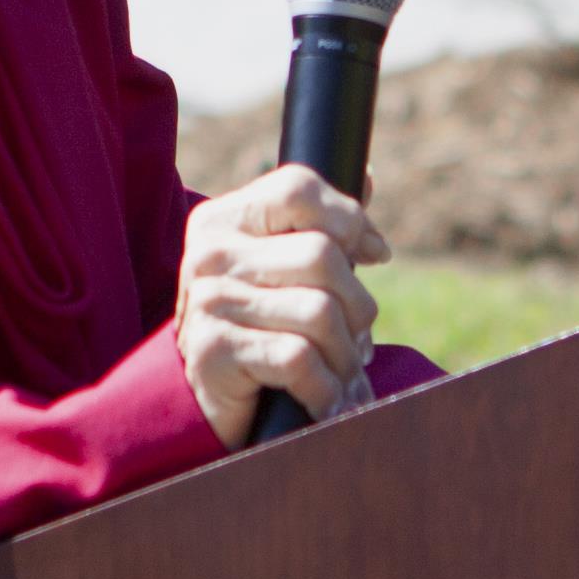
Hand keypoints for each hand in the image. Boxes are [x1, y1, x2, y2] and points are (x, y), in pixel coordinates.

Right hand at [178, 167, 388, 450]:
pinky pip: (298, 359)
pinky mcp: (214, 351)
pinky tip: (329, 400)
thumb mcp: (281, 267)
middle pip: (321, 255)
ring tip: (347, 375)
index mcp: (225, 218)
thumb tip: (370, 177)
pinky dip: (327, 387)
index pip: (299, 189)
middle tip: (360, 340)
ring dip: (347, 356)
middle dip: (359, 306)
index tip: (375, 254)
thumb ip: (318, 223)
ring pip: (319, 311)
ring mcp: (208, 300)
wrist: (203, 402)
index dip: (351, 219)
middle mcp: (210, 252)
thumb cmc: (258, 326)